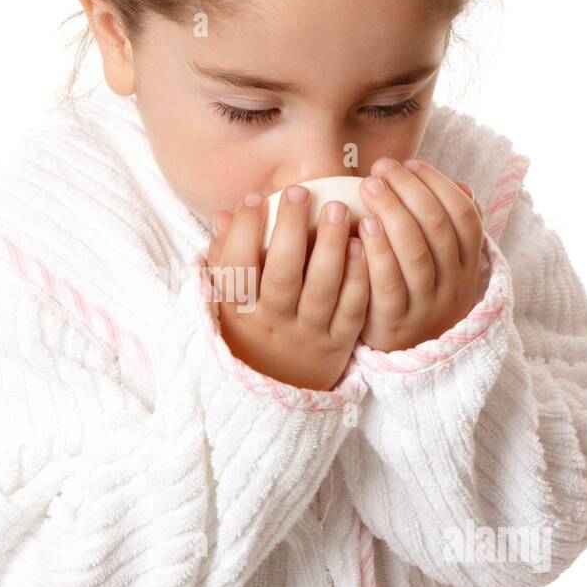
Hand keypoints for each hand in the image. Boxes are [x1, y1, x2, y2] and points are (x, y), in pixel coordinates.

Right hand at [206, 188, 369, 390]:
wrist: (275, 393)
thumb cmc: (249, 332)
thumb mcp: (226, 302)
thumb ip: (224, 260)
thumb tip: (225, 216)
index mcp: (238, 312)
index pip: (237, 267)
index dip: (244, 231)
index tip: (255, 198)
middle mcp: (271, 324)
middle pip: (281, 274)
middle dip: (290, 230)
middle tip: (299, 192)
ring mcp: (306, 335)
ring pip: (320, 289)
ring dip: (330, 247)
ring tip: (338, 209)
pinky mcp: (338, 345)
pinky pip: (350, 309)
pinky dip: (358, 278)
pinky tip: (361, 246)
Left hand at [356, 158, 485, 352]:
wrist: (408, 355)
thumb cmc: (419, 293)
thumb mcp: (444, 265)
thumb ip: (450, 227)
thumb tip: (463, 185)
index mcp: (468, 263)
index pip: (464, 214)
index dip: (438, 185)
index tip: (409, 162)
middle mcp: (453, 284)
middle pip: (438, 228)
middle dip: (409, 190)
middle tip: (380, 169)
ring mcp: (426, 305)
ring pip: (416, 253)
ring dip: (392, 212)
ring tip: (369, 186)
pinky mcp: (395, 323)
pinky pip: (389, 283)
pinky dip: (378, 252)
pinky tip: (363, 226)